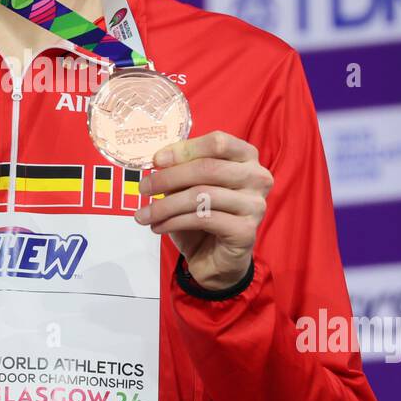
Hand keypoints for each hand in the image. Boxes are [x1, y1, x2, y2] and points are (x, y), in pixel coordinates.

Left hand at [134, 131, 272, 291]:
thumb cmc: (204, 214)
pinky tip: (158, 227)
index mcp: (246, 157)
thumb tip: (159, 161)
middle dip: (169, 178)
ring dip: (165, 206)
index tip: (156, 160)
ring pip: (202, 195)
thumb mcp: (190, 186)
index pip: (218, 142)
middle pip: (208, 168)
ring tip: (144, 215)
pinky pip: (203, 219)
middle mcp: (257, 177)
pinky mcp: (246, 230)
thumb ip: (182, 169)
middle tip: (143, 187)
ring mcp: (255, 204)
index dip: (185, 149)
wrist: (217, 258)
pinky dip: (174, 222)